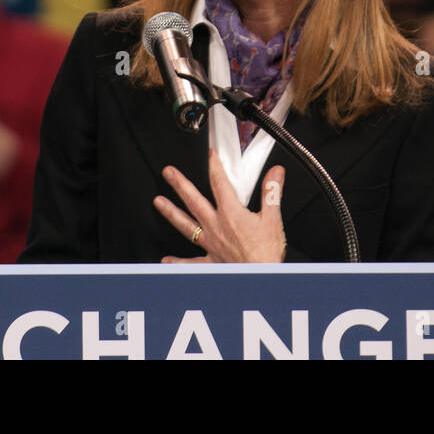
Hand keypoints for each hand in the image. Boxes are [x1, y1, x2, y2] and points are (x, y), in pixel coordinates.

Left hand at [154, 149, 286, 262]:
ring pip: (186, 225)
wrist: (259, 280)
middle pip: (194, 201)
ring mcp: (211, 244)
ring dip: (171, 213)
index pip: (219, 183)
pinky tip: (166, 260)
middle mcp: (216, 227)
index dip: (214, 165)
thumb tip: (275, 174)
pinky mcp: (211, 262)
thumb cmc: (265, 255)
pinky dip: (177, 262)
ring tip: (158, 202)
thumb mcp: (273, 220)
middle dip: (180, 184)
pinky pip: (190, 262)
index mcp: (231, 214)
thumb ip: (271, 193)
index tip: (209, 154)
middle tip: (168, 173)